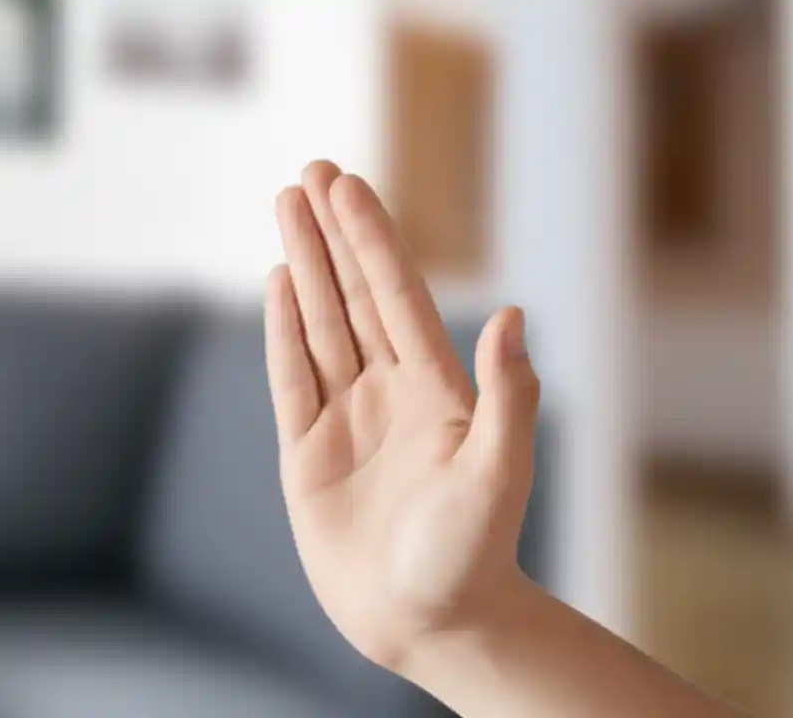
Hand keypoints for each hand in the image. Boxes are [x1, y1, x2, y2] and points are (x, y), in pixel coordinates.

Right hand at [265, 162, 540, 670]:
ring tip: (285, 205)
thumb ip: (506, 395)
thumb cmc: (473, 555)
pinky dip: (282, 331)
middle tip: (310, 171)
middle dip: (333, 233)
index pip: (397, 296)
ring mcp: (346, 419)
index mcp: (437, 388)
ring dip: (304, 265)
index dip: (373, 239)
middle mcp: (391, 391)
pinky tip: (280, 283)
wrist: (430, 622)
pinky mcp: (308, 455)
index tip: (348, 186)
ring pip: (320, 325)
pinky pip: (290, 379)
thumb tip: (513, 314)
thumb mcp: (499, 473)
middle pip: (354, 295)